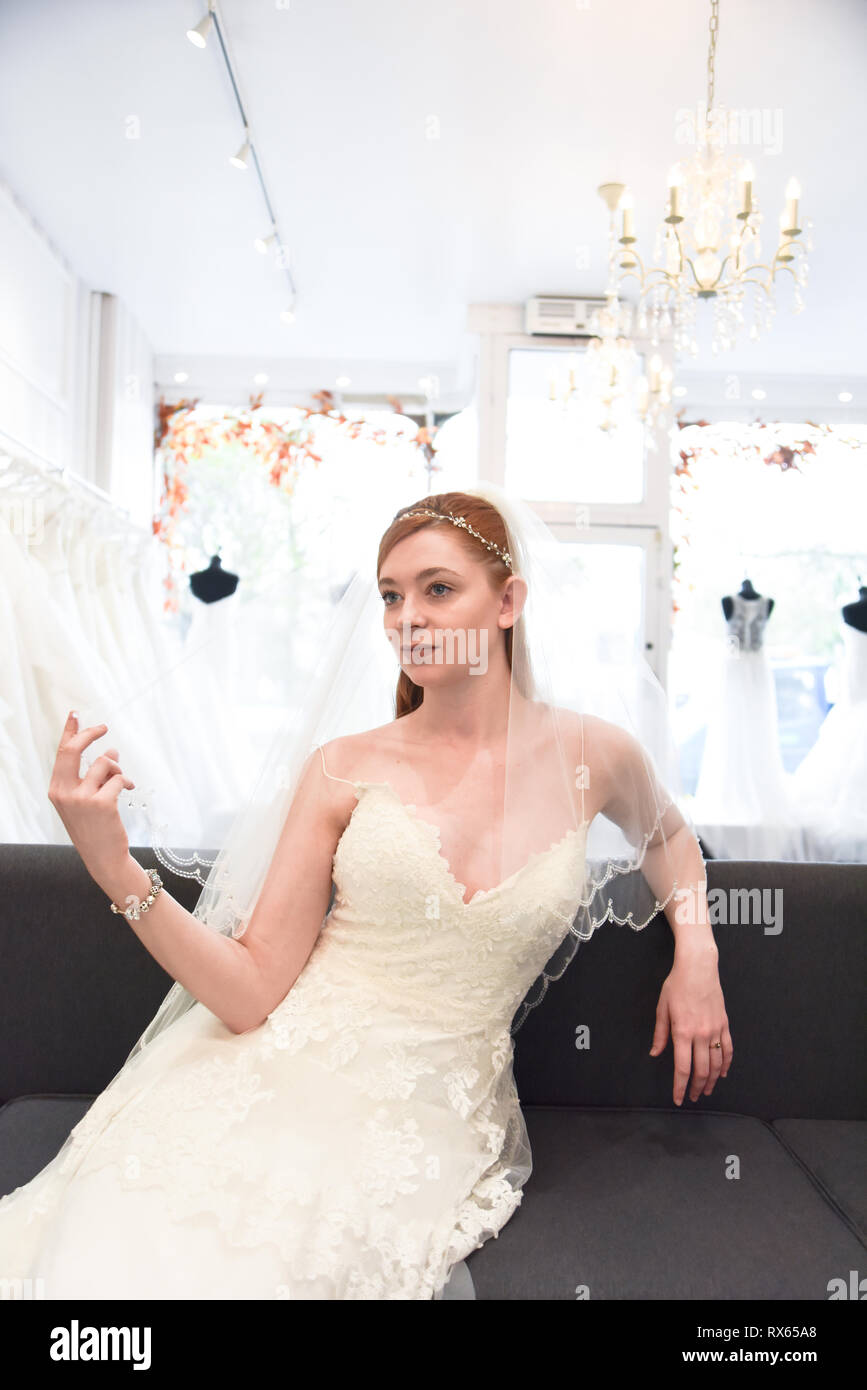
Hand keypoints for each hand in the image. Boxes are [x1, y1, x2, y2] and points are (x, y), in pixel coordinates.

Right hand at [48, 711, 135, 875]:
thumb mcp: (85, 800)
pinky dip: (125, 781)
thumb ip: (92, 777)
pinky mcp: (101, 803)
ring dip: (117, 768)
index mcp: (57, 790)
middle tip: (104, 727)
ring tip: (121, 781)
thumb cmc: (95, 827)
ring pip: (104, 763)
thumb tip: (110, 751)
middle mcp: (64, 792)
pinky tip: (126, 790)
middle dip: (90, 733)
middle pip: (74, 750)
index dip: (69, 732)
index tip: (75, 714)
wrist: (103, 857)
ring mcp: (81, 798)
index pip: (61, 754)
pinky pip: (118, 778)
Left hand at [649, 945, 732, 1105]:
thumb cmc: (677, 985)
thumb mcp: (662, 1008)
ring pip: (716, 1064)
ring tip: (706, 1090)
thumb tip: (655, 1053)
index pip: (682, 1068)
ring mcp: (715, 1030)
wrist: (698, 968)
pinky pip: (728, 1049)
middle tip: (692, 1097)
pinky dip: (726, 1064)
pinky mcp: (724, 1024)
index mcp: (682, 1032)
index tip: (678, 1099)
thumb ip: (660, 1034)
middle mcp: (701, 1035)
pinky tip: (722, 1073)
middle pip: (701, 1071)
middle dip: (696, 1088)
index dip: (680, 1087)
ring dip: (711, 1080)